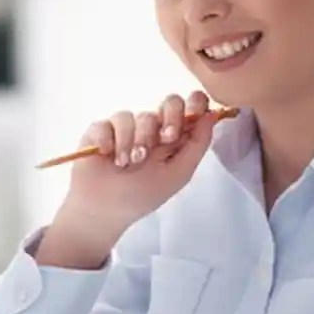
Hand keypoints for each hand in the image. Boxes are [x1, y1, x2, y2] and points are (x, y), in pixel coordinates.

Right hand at [62, 90, 219, 234]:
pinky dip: (109, 141)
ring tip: (128, 163)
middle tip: (164, 140)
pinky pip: (107, 123)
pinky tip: (109, 158)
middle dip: (169, 118)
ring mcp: (126, 128)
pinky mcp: (100, 130)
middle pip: (168, 102)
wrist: (105, 211)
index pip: (191, 109)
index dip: (196, 103)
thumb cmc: (142, 196)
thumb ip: (197, 145)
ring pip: (137, 115)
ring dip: (134, 141)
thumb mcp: (178, 175)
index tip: (195, 111)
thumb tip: (212, 115)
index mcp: (174, 138)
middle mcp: (152, 129)